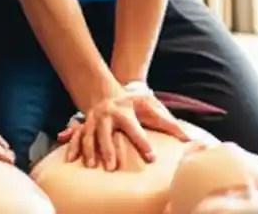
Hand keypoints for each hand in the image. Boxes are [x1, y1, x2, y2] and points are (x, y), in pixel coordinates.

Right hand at [56, 90, 188, 170]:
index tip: (151, 157)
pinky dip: (72, 147)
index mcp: (124, 111)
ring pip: (89, 136)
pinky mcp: (85, 125)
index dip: (142, 142)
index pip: (134, 128)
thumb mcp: (151, 106)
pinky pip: (77, 136)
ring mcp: (94, 120)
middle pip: (106, 133)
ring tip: (91, 166)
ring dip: (89, 151)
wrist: (108, 91)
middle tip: (112, 167)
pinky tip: (70, 159)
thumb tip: (187, 137)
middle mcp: (107, 115)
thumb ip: (167, 122)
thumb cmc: (133, 103)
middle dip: (108, 149)